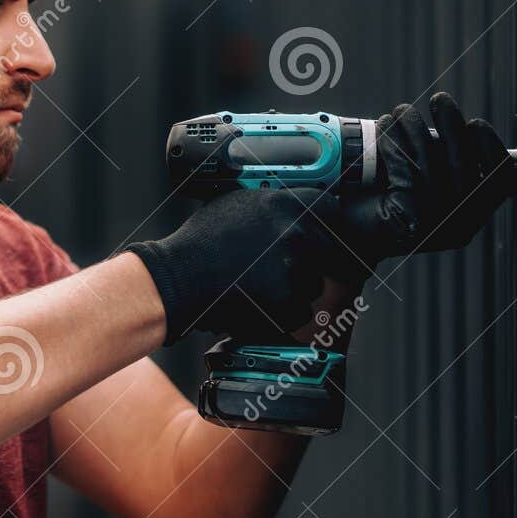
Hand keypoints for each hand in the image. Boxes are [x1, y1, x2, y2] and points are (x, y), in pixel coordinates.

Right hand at [128, 188, 342, 344]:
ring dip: (296, 289)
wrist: (181, 279)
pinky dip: (283, 314)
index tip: (334, 237)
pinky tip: (258, 303)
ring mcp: (295, 269)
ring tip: (261, 285)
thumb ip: (271, 203)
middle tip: (298, 269)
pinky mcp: (287, 302)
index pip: (334, 212)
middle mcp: (297, 234)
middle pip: (333, 252)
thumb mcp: (237, 204)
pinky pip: (299, 312)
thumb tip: (289, 204)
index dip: (335, 227)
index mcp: (287, 204)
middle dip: (320, 262)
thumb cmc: (201, 243)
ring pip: (313, 285)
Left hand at [339, 93, 516, 262]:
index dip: (493, 147)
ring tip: (401, 112)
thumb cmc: (388, 203)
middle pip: (464, 163)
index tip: (474, 124)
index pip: (503, 181)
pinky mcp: (405, 217)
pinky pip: (403, 166)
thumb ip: (449, 163)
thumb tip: (465, 127)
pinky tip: (384, 127)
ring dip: (414, 126)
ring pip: (429, 161)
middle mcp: (458, 225)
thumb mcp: (429, 185)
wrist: (349, 236)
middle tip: (439, 101)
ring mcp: (433, 223)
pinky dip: (393, 140)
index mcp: (471, 218)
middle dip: (452, 123)